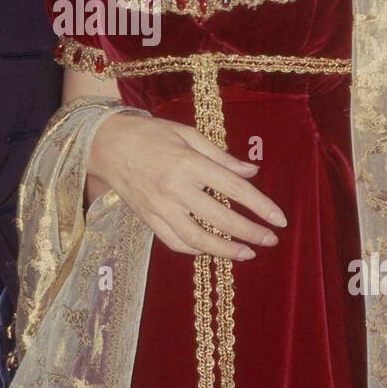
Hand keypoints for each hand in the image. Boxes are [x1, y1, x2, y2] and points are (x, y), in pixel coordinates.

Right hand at [88, 112, 285, 260]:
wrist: (106, 144)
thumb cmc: (150, 134)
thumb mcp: (187, 134)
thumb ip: (221, 156)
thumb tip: (252, 171)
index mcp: (188, 163)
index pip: (234, 188)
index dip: (260, 205)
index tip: (279, 219)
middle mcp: (175, 188)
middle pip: (221, 218)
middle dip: (250, 232)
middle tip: (270, 240)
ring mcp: (159, 207)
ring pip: (198, 238)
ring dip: (225, 250)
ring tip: (246, 253)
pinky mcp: (147, 218)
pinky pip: (174, 241)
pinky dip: (195, 249)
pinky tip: (211, 249)